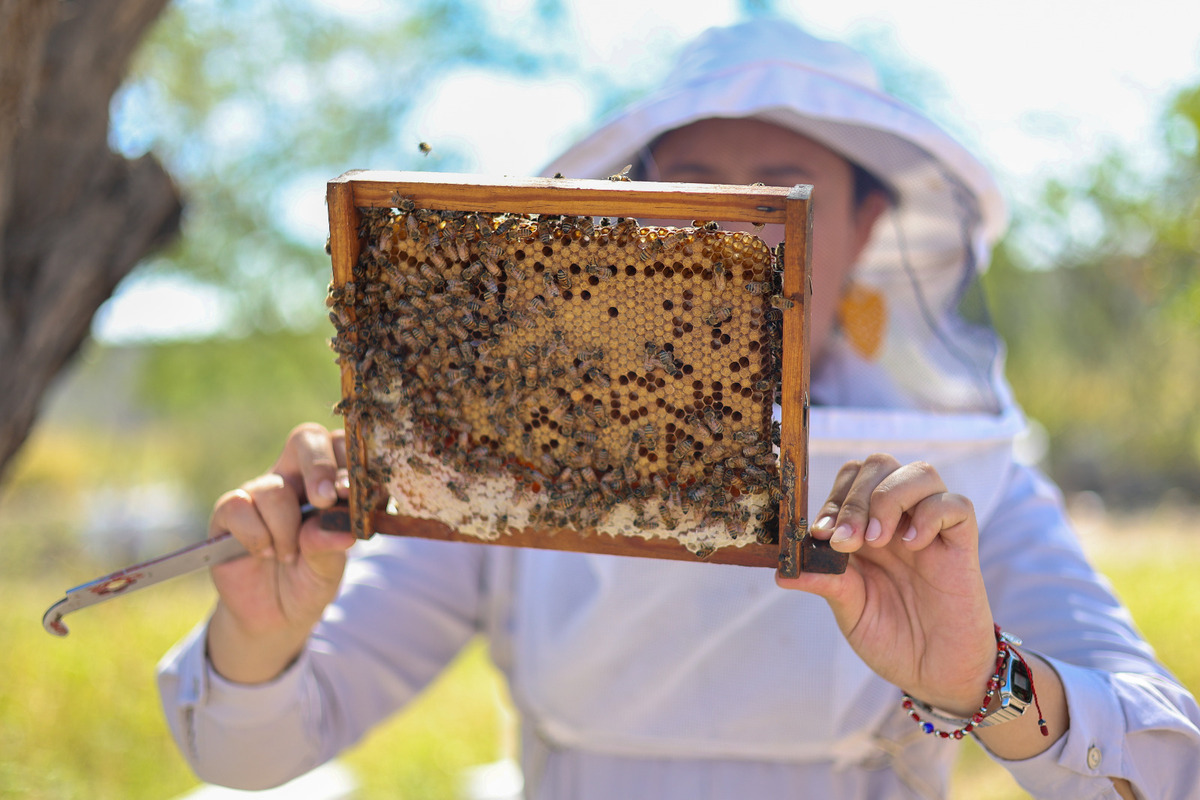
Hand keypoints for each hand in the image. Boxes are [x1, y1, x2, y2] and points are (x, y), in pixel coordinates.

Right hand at [206, 423, 356, 682]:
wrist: (275, 616)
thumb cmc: (311, 579)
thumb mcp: (330, 568)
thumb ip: (332, 546)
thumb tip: (341, 531)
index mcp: (330, 482)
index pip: (341, 446)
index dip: (348, 461)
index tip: (352, 491)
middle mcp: (296, 478)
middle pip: (306, 439)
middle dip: (319, 466)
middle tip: (323, 500)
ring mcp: (260, 492)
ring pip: (274, 487)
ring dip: (286, 527)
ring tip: (290, 557)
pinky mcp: (229, 512)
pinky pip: (239, 507)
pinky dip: (256, 536)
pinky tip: (265, 554)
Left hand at [777, 454, 995, 715]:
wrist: (935, 673)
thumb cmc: (891, 639)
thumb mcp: (850, 611)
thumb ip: (825, 583)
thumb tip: (781, 571)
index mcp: (865, 530)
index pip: (848, 482)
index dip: (832, 500)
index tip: (821, 535)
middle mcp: (897, 521)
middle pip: (879, 465)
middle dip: (856, 497)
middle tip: (848, 542)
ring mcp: (931, 529)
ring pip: (919, 473)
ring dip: (889, 498)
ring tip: (879, 541)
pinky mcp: (961, 544)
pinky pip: (956, 504)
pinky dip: (931, 514)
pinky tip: (914, 545)